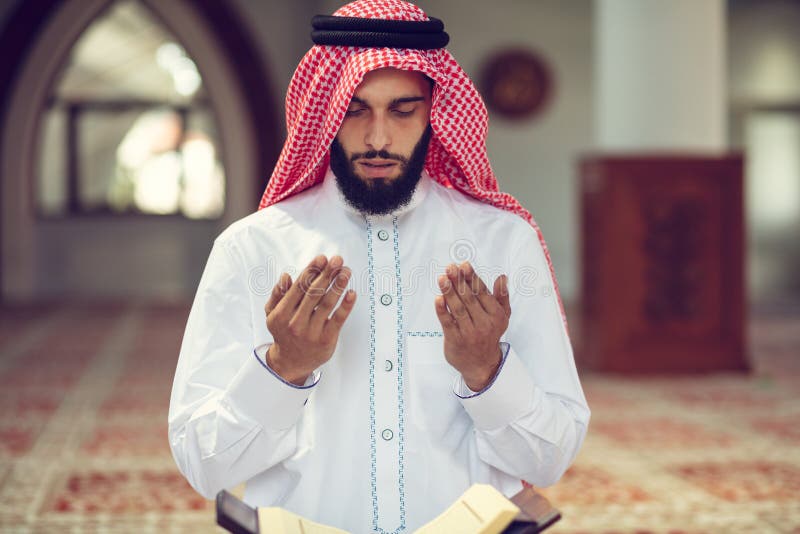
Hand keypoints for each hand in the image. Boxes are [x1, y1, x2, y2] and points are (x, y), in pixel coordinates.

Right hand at [264, 255, 355, 384]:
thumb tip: (286, 276)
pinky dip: (346, 306)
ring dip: (338, 285)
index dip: (311, 271)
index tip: (322, 258)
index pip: (299, 287)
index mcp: (282, 313)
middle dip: (327, 274)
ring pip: (327, 304)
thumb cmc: (284, 332)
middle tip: (338, 260)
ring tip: (346, 271)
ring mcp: (311, 332)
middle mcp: (296, 322)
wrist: (291, 363)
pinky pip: (338, 320)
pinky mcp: (326, 340)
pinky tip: (352, 293)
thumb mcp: (272, 314)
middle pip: (314, 293)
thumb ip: (277, 294)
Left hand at [434, 261, 510, 390]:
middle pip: (469, 298)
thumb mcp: (502, 317)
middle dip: (458, 281)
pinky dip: (442, 310)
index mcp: (496, 315)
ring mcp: (469, 332)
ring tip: (442, 278)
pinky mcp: (455, 340)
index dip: (472, 278)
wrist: (482, 365)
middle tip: (450, 267)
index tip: (463, 265)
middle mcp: (484, 323)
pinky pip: (447, 322)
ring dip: (449, 292)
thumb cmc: (490, 335)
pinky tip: (438, 298)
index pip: (482, 292)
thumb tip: (502, 277)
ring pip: (458, 308)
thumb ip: (501, 296)